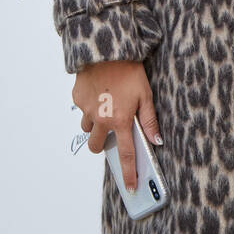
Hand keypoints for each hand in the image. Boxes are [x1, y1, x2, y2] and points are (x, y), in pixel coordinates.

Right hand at [73, 60, 161, 191]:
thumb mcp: (145, 93)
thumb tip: (156, 140)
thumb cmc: (129, 70)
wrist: (106, 47)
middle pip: (97, 147)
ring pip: (88, 128)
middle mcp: (101, 119)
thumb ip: (149, 119)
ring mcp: (86, 109)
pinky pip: (82, 109)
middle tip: (112, 131)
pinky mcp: (77, 98)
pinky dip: (89, 105)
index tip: (131, 186)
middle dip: (104, 144)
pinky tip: (99, 92)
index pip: (126, 154)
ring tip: (106, 105)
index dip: (129, 173)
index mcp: (120, 120)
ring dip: (95, 123)